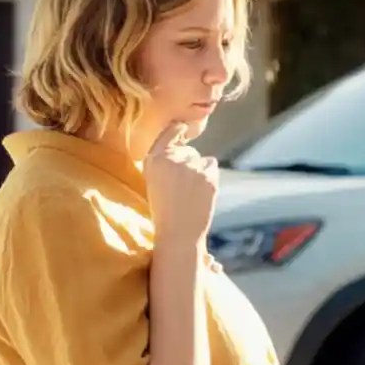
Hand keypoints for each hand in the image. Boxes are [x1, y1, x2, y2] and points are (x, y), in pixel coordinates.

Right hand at [143, 122, 218, 246]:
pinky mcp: (207, 175)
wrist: (179, 234)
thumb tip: (182, 134)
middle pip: (187, 150)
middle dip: (187, 162)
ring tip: (190, 192)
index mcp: (153, 160)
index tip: (183, 130)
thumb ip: (164, 160)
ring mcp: (190, 166)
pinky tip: (201, 191)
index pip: (169, 133)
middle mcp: (171, 159)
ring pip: (200, 158)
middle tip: (182, 186)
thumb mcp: (154, 181)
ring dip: (199, 170)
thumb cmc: (164, 211)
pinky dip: (209, 175)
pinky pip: (211, 164)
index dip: (178, 130)